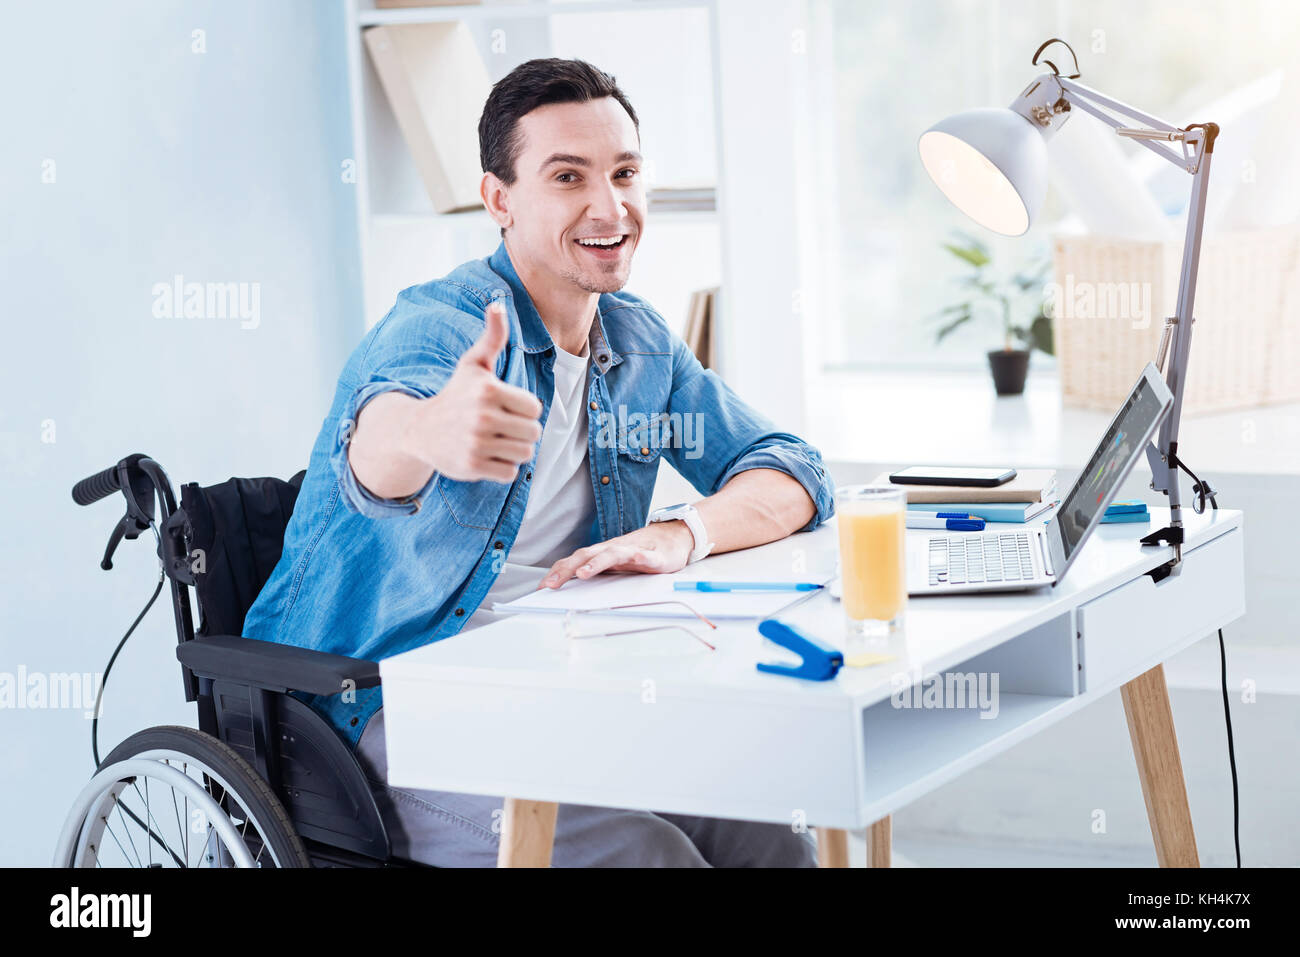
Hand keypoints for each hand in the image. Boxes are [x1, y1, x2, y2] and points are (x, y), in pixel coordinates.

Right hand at [420, 302, 542, 482]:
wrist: (419, 430)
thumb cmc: (456, 394)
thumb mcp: (473, 364)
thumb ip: (492, 337)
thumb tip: (498, 304)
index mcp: (488, 390)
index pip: (534, 408)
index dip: (523, 409)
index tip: (505, 407)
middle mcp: (482, 417)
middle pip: (533, 433)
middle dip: (521, 431)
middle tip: (500, 427)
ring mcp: (476, 443)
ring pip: (524, 454)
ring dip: (513, 450)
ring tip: (494, 440)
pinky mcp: (472, 466)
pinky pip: (509, 473)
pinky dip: (502, 467)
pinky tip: (485, 455)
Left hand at [538, 521, 694, 588]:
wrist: (674, 536)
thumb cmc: (641, 551)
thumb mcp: (615, 563)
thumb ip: (596, 572)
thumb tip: (571, 585)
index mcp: (603, 553)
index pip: (575, 561)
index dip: (557, 572)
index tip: (542, 587)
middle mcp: (614, 549)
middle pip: (586, 555)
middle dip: (566, 569)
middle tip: (551, 584)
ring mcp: (634, 550)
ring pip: (612, 554)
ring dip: (596, 563)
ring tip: (583, 573)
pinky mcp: (655, 555)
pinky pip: (646, 555)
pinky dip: (640, 556)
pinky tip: (636, 559)